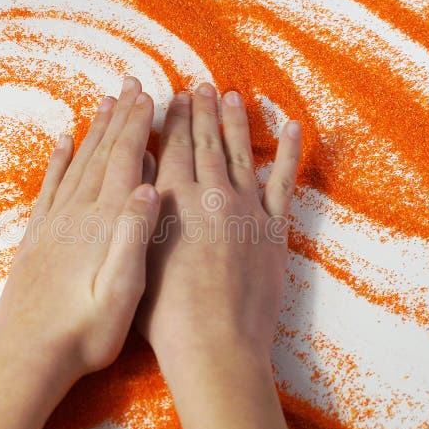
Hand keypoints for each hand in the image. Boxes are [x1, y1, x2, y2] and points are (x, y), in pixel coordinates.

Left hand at [0, 76, 159, 379]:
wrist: (28, 354)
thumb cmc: (83, 331)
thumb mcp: (122, 292)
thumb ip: (133, 237)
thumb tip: (152, 189)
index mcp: (103, 224)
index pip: (126, 163)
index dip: (139, 127)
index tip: (150, 97)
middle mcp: (78, 213)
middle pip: (103, 153)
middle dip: (120, 117)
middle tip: (130, 84)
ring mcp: (54, 222)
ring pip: (79, 163)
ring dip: (94, 131)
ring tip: (105, 103)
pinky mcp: (38, 235)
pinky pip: (50, 186)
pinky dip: (59, 159)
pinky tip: (63, 142)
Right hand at [137, 83, 300, 362]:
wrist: (215, 344)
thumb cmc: (164, 313)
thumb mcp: (136, 257)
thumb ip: (140, 214)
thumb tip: (142, 178)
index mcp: (174, 200)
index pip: (173, 146)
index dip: (173, 119)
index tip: (174, 96)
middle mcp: (211, 194)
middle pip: (205, 142)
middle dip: (202, 111)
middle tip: (202, 84)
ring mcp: (247, 209)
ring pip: (240, 153)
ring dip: (236, 122)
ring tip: (232, 95)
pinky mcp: (274, 229)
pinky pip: (284, 182)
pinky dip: (290, 153)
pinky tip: (292, 127)